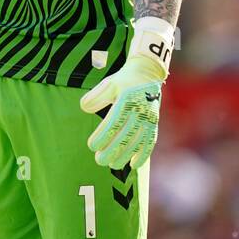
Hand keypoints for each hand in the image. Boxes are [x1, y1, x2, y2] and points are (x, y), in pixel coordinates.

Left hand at [79, 54, 163, 169]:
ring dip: (125, 156)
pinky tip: (133, 165)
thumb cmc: (123, 80)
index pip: (113, 123)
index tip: (91, 146)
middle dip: (112, 151)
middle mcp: (139, 110)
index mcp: (127, 100)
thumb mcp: (108, 84)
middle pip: (125, 136)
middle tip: (99, 160)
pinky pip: (150, 142)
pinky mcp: (154, 123)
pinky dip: (143, 155)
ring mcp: (149, 118)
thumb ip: (95, 97)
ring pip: (137, 142)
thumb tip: (84, 108)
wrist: (148, 73)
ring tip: (112, 164)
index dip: (103, 137)